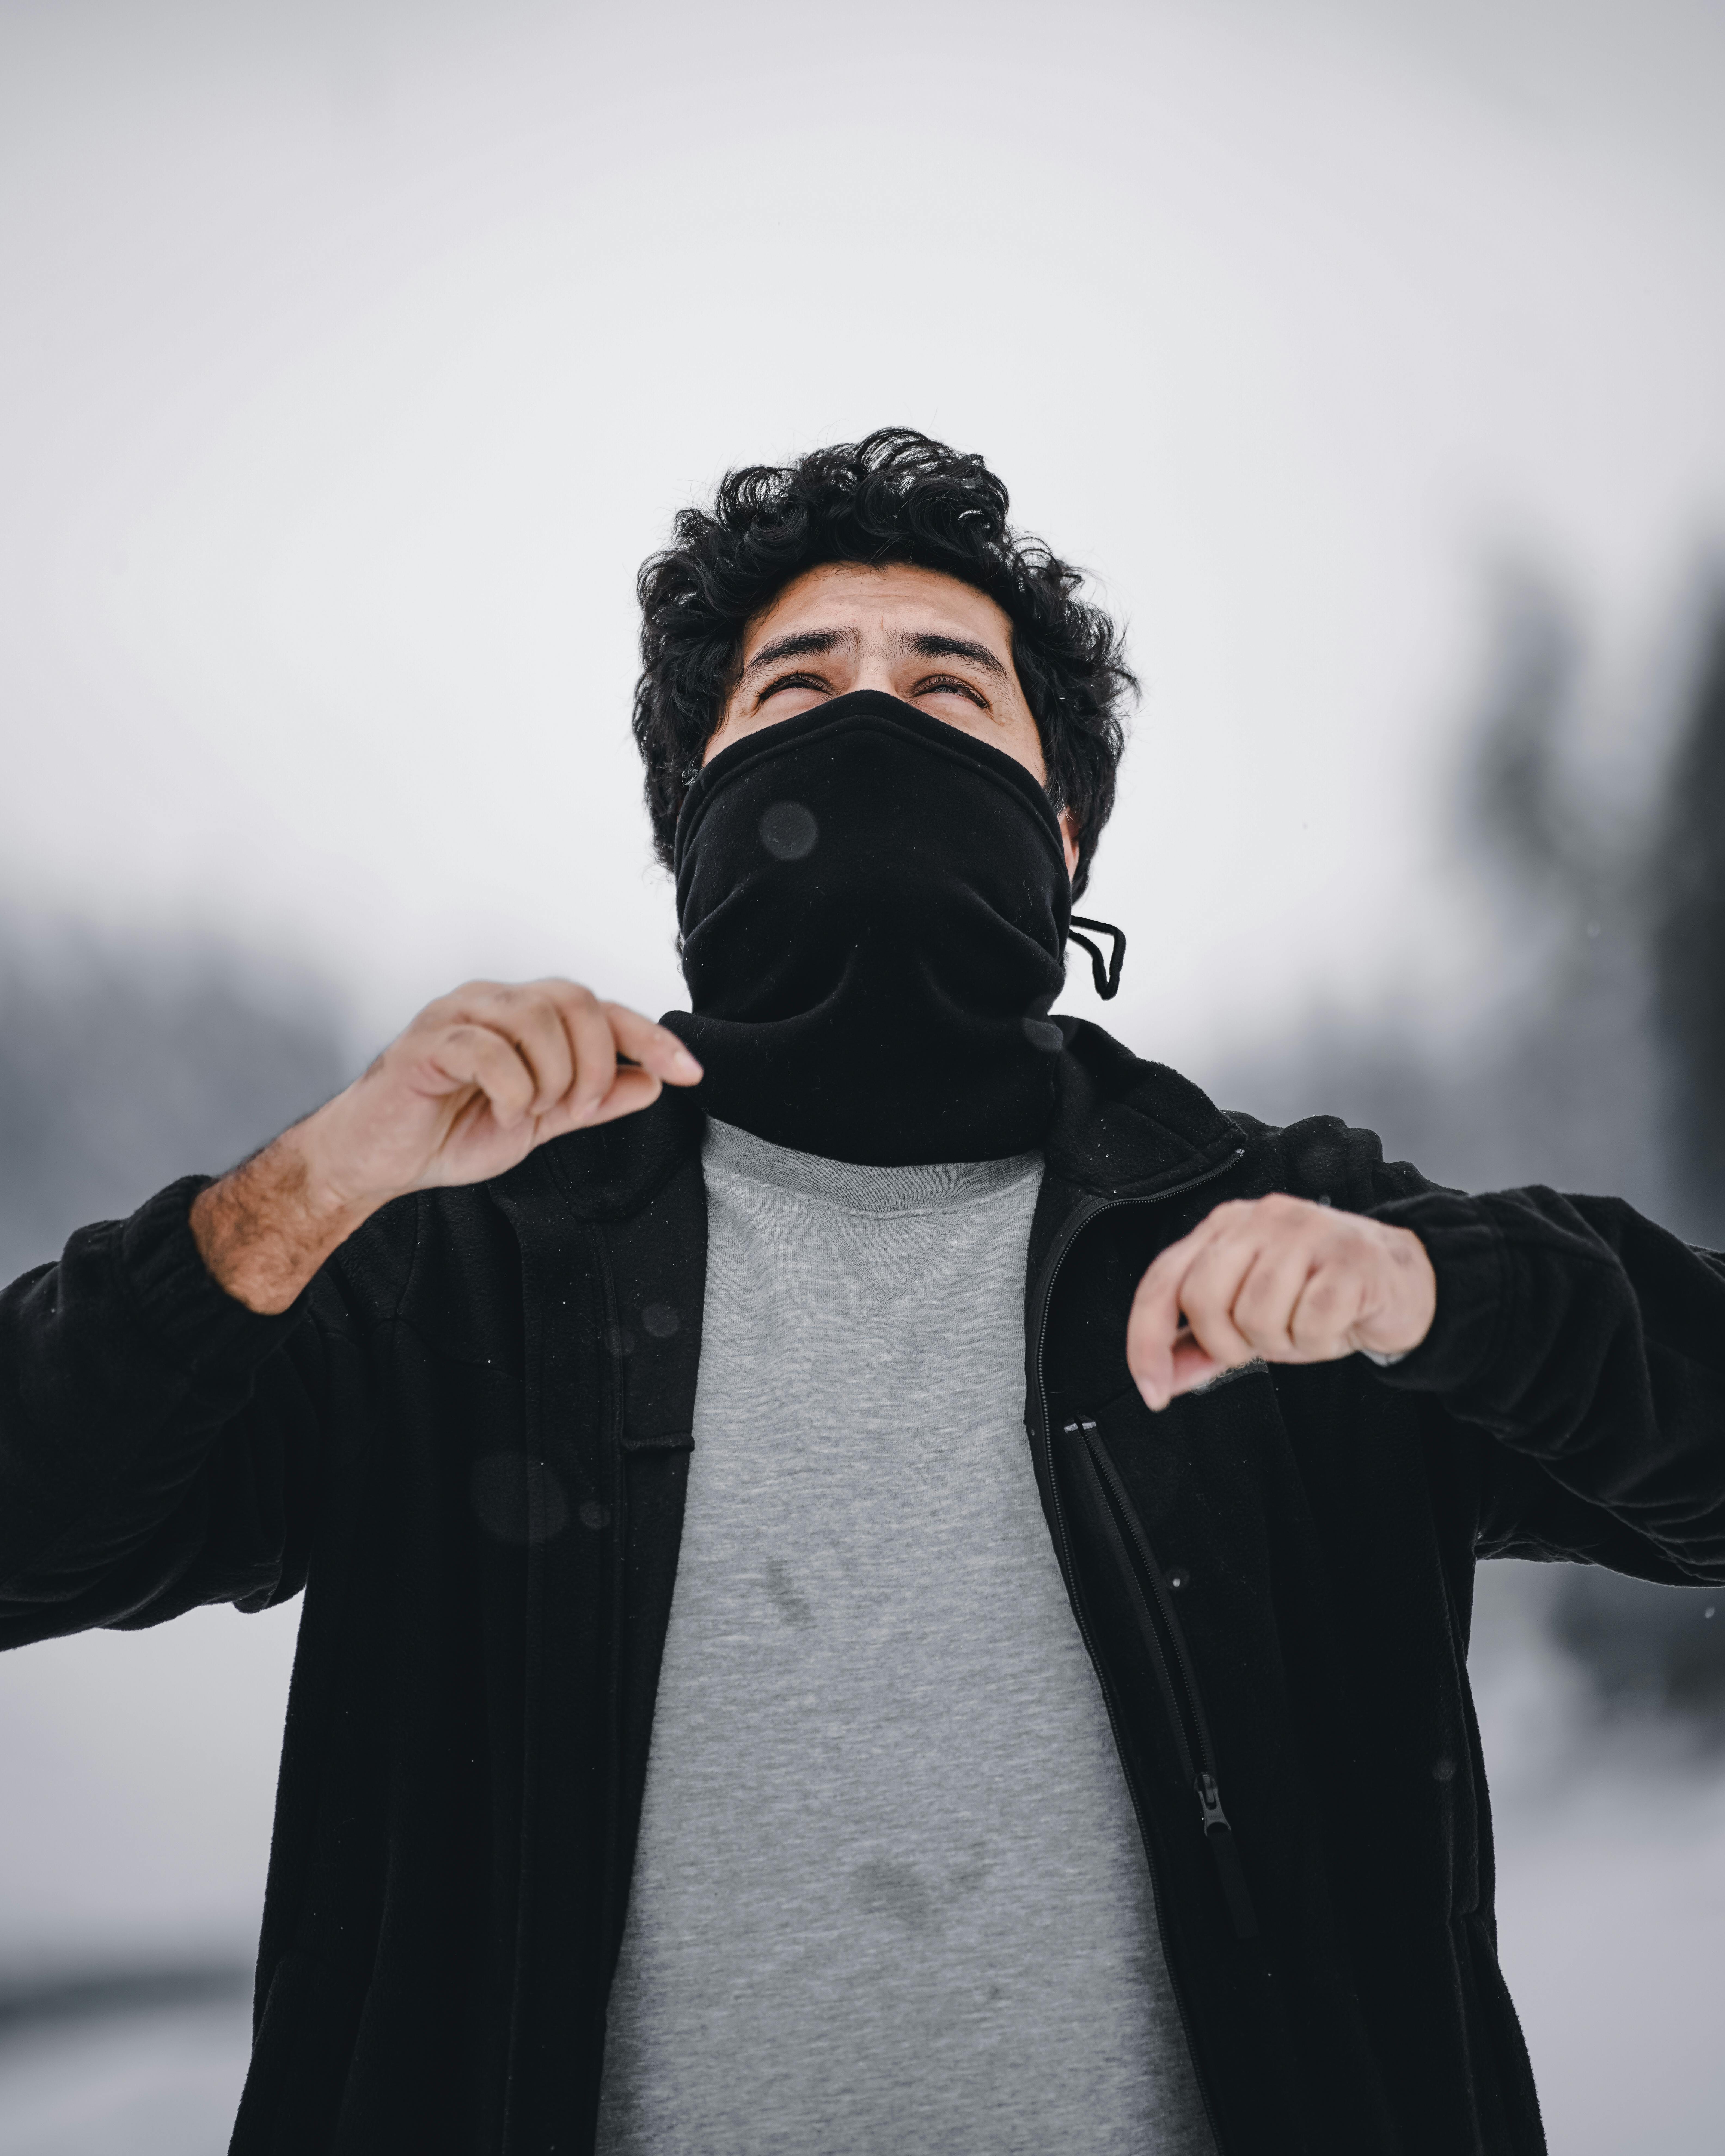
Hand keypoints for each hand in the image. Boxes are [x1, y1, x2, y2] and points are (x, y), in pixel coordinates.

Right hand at [192, 981, 699, 1312]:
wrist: (380, 1160)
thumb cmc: (448, 1130)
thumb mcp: (541, 1120)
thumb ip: (594, 1100)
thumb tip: (654, 1082)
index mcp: (524, 1015)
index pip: (603, 1009)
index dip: (652, 1037)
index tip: (691, 1072)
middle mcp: (493, 1001)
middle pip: (576, 1000)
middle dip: (595, 1061)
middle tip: (577, 1105)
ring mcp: (457, 1014)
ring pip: (537, 1017)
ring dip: (552, 1076)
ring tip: (531, 1110)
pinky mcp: (426, 1041)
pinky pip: (488, 1048)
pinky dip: (512, 1089)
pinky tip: (502, 1113)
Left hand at [1126, 1193, 1435, 1410]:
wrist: (1403, 1283)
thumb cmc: (1319, 1295)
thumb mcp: (1252, 1318)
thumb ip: (1200, 1344)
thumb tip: (1158, 1378)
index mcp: (1225, 1228)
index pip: (1162, 1281)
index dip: (1146, 1341)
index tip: (1151, 1390)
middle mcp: (1260, 1220)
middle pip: (1203, 1298)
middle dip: (1227, 1344)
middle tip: (1261, 1344)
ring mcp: (1307, 1233)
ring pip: (1257, 1314)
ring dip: (1281, 1343)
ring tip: (1304, 1329)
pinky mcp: (1350, 1258)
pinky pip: (1310, 1321)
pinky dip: (1319, 1341)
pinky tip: (1333, 1327)